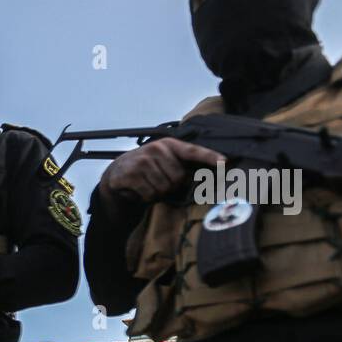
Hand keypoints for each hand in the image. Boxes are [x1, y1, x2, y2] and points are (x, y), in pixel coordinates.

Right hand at [98, 138, 222, 209]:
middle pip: (178, 177)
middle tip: (160, 183)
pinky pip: (150, 193)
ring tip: (149, 185)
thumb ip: (181, 166)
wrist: (117, 172)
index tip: (224, 162)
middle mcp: (156, 149)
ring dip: (158, 192)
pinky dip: (146, 197)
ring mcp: (143, 161)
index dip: (209, 157)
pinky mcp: (131, 174)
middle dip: (171, 186)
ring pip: (164, 187)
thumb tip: (203, 178)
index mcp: (169, 144)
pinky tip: (140, 190)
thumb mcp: (164, 161)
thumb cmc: (147, 168)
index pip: (193, 150)